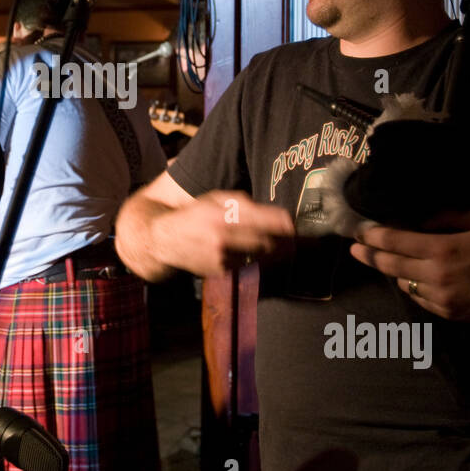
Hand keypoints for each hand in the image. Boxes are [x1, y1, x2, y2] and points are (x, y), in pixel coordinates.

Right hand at [153, 189, 296, 277]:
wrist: (165, 240)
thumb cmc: (195, 214)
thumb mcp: (216, 198)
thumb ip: (245, 204)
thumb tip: (277, 216)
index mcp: (224, 214)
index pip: (268, 221)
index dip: (288, 224)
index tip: (297, 225)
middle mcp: (224, 238)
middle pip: (271, 243)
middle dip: (289, 242)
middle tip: (303, 241)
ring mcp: (222, 258)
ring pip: (262, 257)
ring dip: (276, 252)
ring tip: (287, 247)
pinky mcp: (221, 272)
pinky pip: (248, 265)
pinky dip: (257, 259)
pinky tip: (258, 252)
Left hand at [347, 209, 469, 323]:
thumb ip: (447, 217)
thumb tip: (421, 222)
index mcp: (442, 249)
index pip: (395, 241)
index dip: (373, 236)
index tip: (359, 232)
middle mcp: (435, 274)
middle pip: (390, 265)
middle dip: (369, 255)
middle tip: (354, 249)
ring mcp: (439, 297)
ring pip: (403, 283)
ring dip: (393, 271)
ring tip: (385, 260)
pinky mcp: (446, 312)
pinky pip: (419, 298)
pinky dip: (413, 286)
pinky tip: (412, 278)